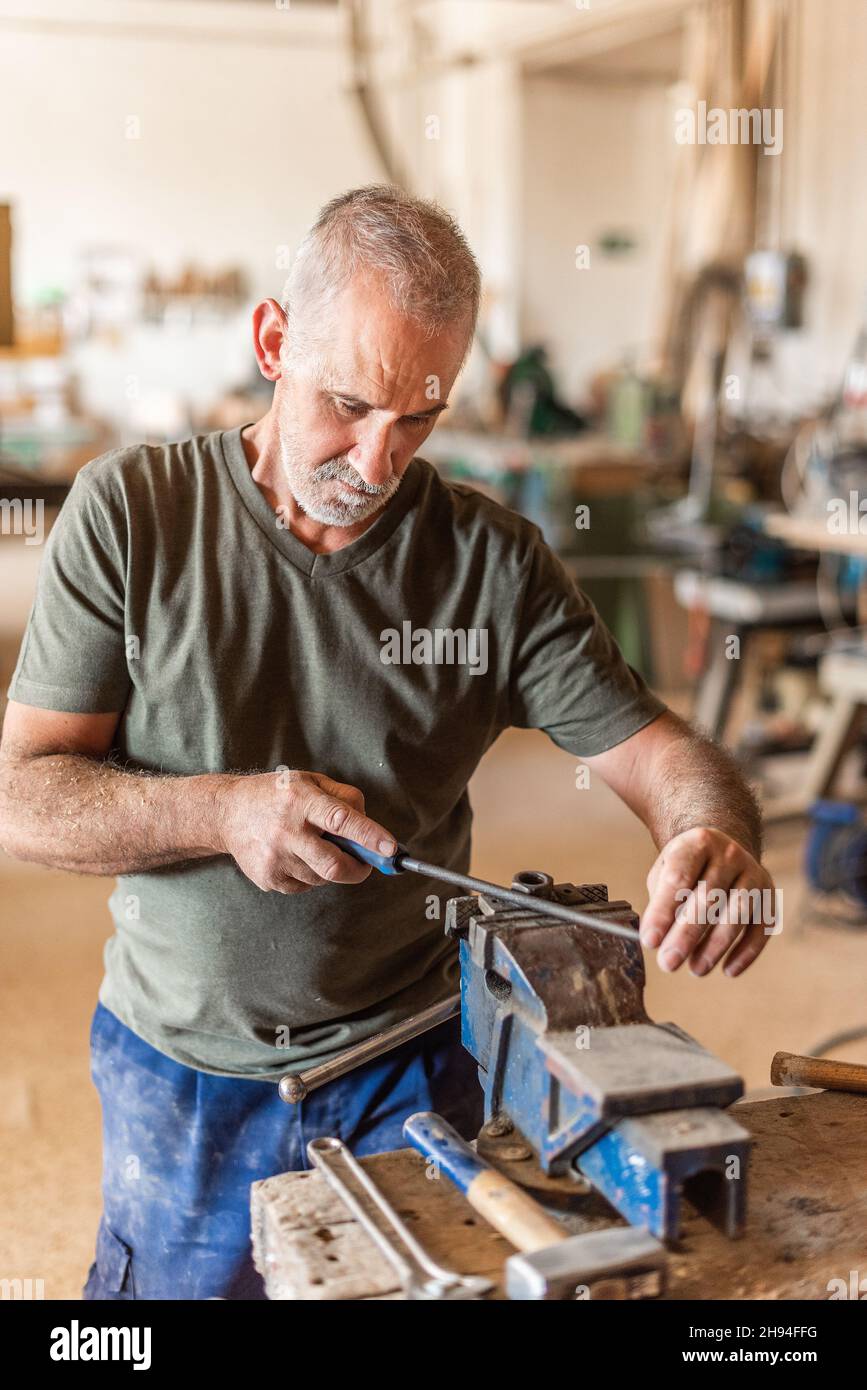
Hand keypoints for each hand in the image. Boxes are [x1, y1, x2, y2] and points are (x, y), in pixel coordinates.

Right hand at [217, 769, 394, 893]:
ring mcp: (274, 858)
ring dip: (330, 867)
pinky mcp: (267, 878)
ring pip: (322, 877)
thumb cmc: (277, 794)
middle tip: (364, 862)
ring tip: (314, 846)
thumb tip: (371, 827)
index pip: (340, 820)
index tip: (390, 849)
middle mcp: (286, 831)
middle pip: (334, 865)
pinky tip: (295, 855)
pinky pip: (304, 885)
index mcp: (300, 801)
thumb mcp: (311, 781)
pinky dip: (310, 874)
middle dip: (358, 869)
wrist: (227, 813)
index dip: (369, 836)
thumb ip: (344, 799)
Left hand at [640, 827, 777, 976]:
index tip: (650, 941)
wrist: (722, 848)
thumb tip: (656, 939)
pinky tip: (728, 970)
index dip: (662, 912)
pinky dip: (747, 952)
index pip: (678, 878)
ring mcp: (752, 873)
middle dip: (686, 935)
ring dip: (716, 946)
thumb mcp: (666, 870)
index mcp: (698, 843)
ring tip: (696, 969)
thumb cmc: (688, 866)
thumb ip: (661, 901)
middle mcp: (729, 854)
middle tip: (668, 962)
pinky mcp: (768, 894)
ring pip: (737, 913)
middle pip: (708, 898)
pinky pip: (762, 927)